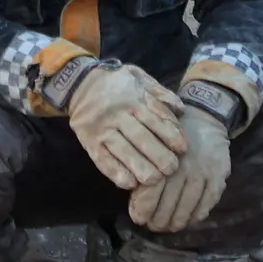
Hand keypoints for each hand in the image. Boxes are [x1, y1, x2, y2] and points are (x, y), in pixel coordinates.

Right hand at [65, 63, 186, 188]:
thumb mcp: (139, 77)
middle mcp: (117, 115)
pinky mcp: (89, 142)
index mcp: (133, 99)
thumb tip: (181, 110)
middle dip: (158, 155)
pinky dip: (115, 173)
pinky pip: (102, 159)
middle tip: (171, 169)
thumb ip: (159, 93)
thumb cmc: (117, 83)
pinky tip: (129, 184)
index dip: (170, 135)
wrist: (80, 82)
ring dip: (139, 167)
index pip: (155, 119)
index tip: (182, 149)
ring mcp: (102, 129)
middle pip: (140, 138)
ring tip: (154, 181)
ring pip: (122, 151)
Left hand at [128, 106, 230, 232]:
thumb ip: (145, 169)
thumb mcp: (153, 143)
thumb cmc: (171, 133)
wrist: (204, 117)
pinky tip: (189, 220)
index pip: (151, 192)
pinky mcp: (219, 177)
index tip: (139, 219)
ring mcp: (203, 173)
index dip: (144, 210)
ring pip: (188, 207)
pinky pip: (207, 203)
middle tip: (154, 226)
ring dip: (177, 222)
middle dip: (159, 220)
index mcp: (163, 157)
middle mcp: (183, 167)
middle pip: (169, 204)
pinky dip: (196, 216)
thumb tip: (136, 202)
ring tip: (169, 227)